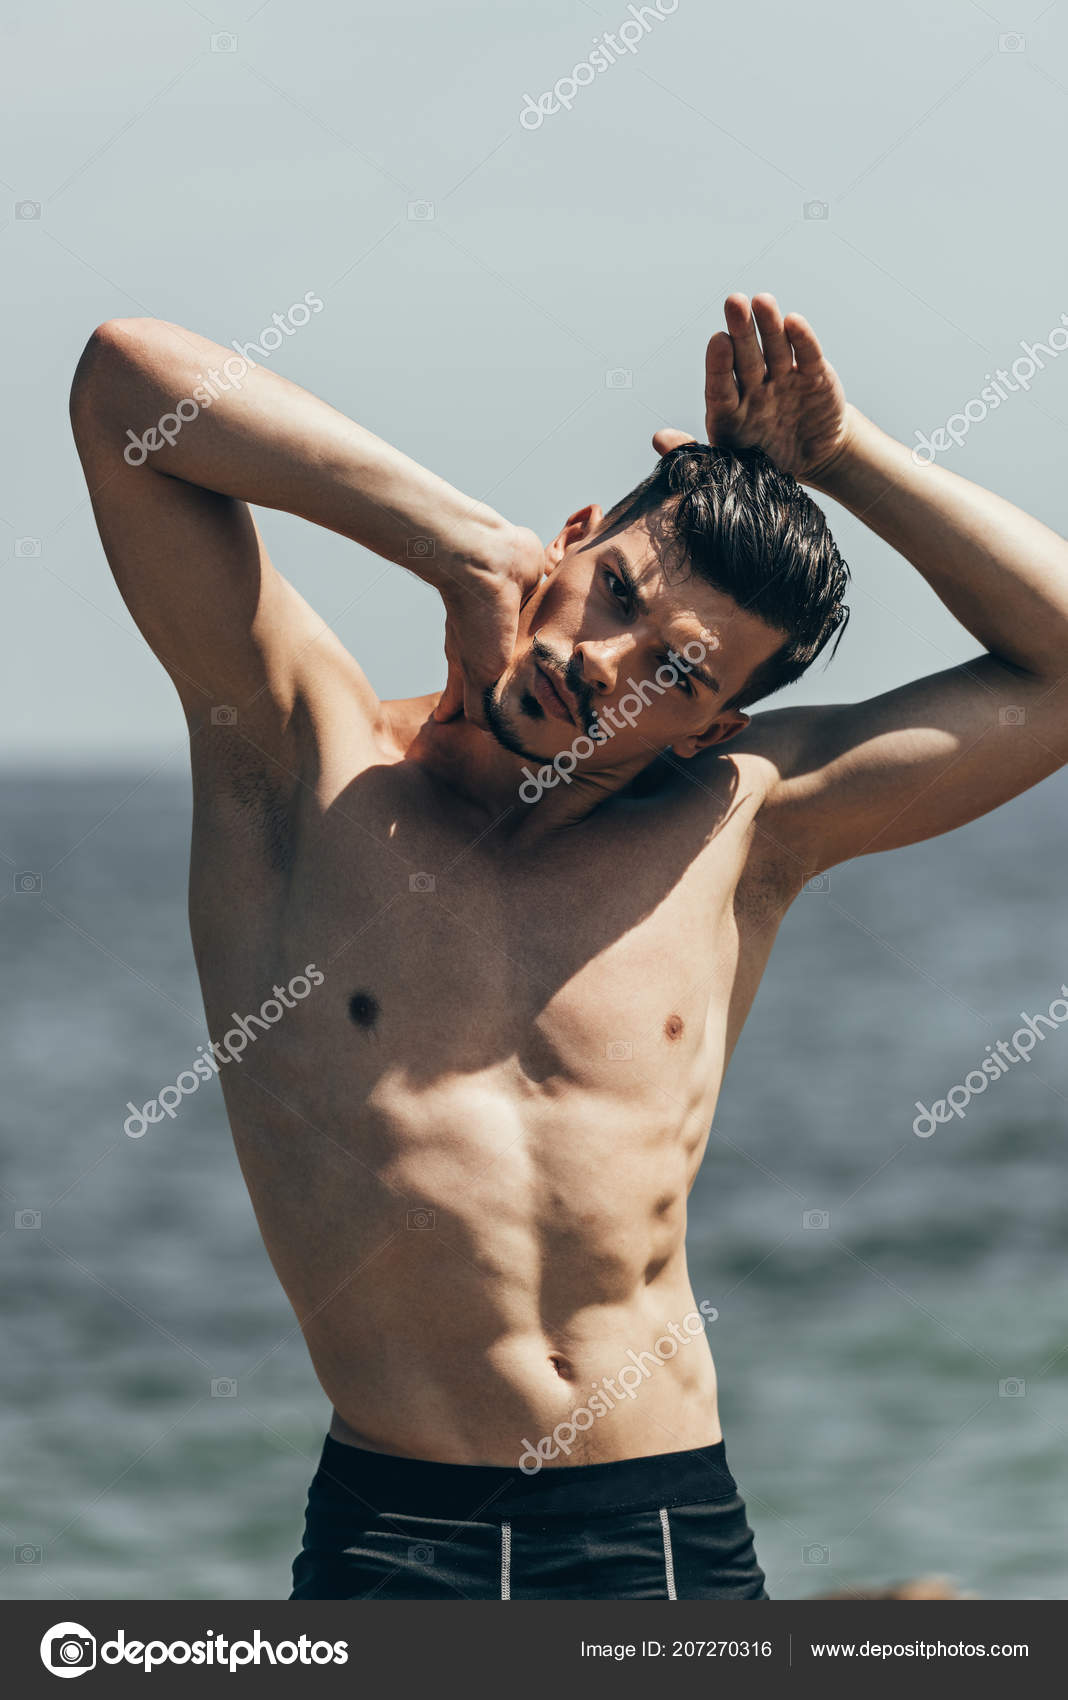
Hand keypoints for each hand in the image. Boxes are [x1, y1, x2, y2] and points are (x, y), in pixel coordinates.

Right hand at [433, 525, 545, 725]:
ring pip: (518, 645)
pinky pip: (540, 615)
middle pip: (491, 669)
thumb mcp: (479, 673)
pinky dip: (548, 626)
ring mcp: (506, 616)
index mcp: (469, 659)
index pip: (459, 692)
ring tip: (548, 678)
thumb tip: (485, 732)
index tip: (447, 724)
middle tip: (510, 708)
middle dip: (497, 688)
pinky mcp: (529, 593)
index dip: (454, 709)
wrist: (490, 560)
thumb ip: (481, 705)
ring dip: (528, 658)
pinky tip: (564, 636)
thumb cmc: (480, 616)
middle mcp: (485, 638)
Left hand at [653, 293, 852, 484]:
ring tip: (761, 301)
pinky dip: (802, 339)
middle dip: (741, 330)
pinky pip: (807, 356)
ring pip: (774, 349)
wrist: (816, 460)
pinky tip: (793, 321)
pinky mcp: (814, 376)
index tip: (718, 340)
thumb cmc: (766, 462)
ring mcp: (784, 380)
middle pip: (746, 358)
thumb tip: (658, 438)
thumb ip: (692, 454)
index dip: (719, 365)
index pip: (720, 387)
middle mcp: (755, 389)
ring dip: (768, 325)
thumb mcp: (729, 467)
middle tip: (734, 302)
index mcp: (730, 412)